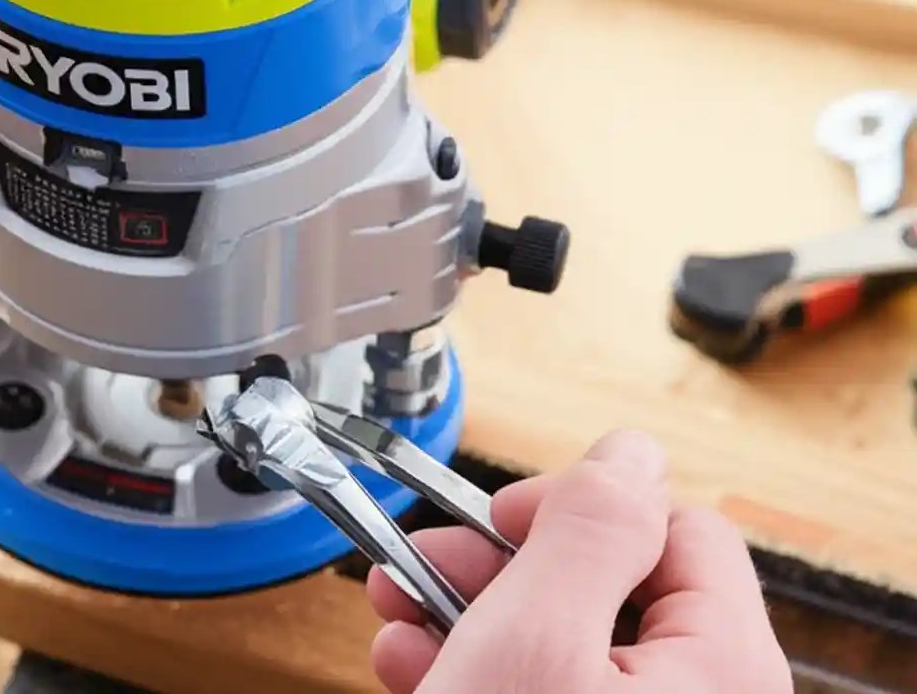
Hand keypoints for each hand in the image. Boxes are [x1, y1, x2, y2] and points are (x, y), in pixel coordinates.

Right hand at [366, 431, 792, 692]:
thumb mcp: (536, 642)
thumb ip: (589, 530)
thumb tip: (628, 450)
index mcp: (720, 664)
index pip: (671, 522)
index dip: (572, 506)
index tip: (499, 518)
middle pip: (603, 577)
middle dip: (493, 560)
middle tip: (425, 559)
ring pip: (559, 633)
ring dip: (466, 608)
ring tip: (401, 613)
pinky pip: (542, 683)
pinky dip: (475, 664)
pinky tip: (417, 661)